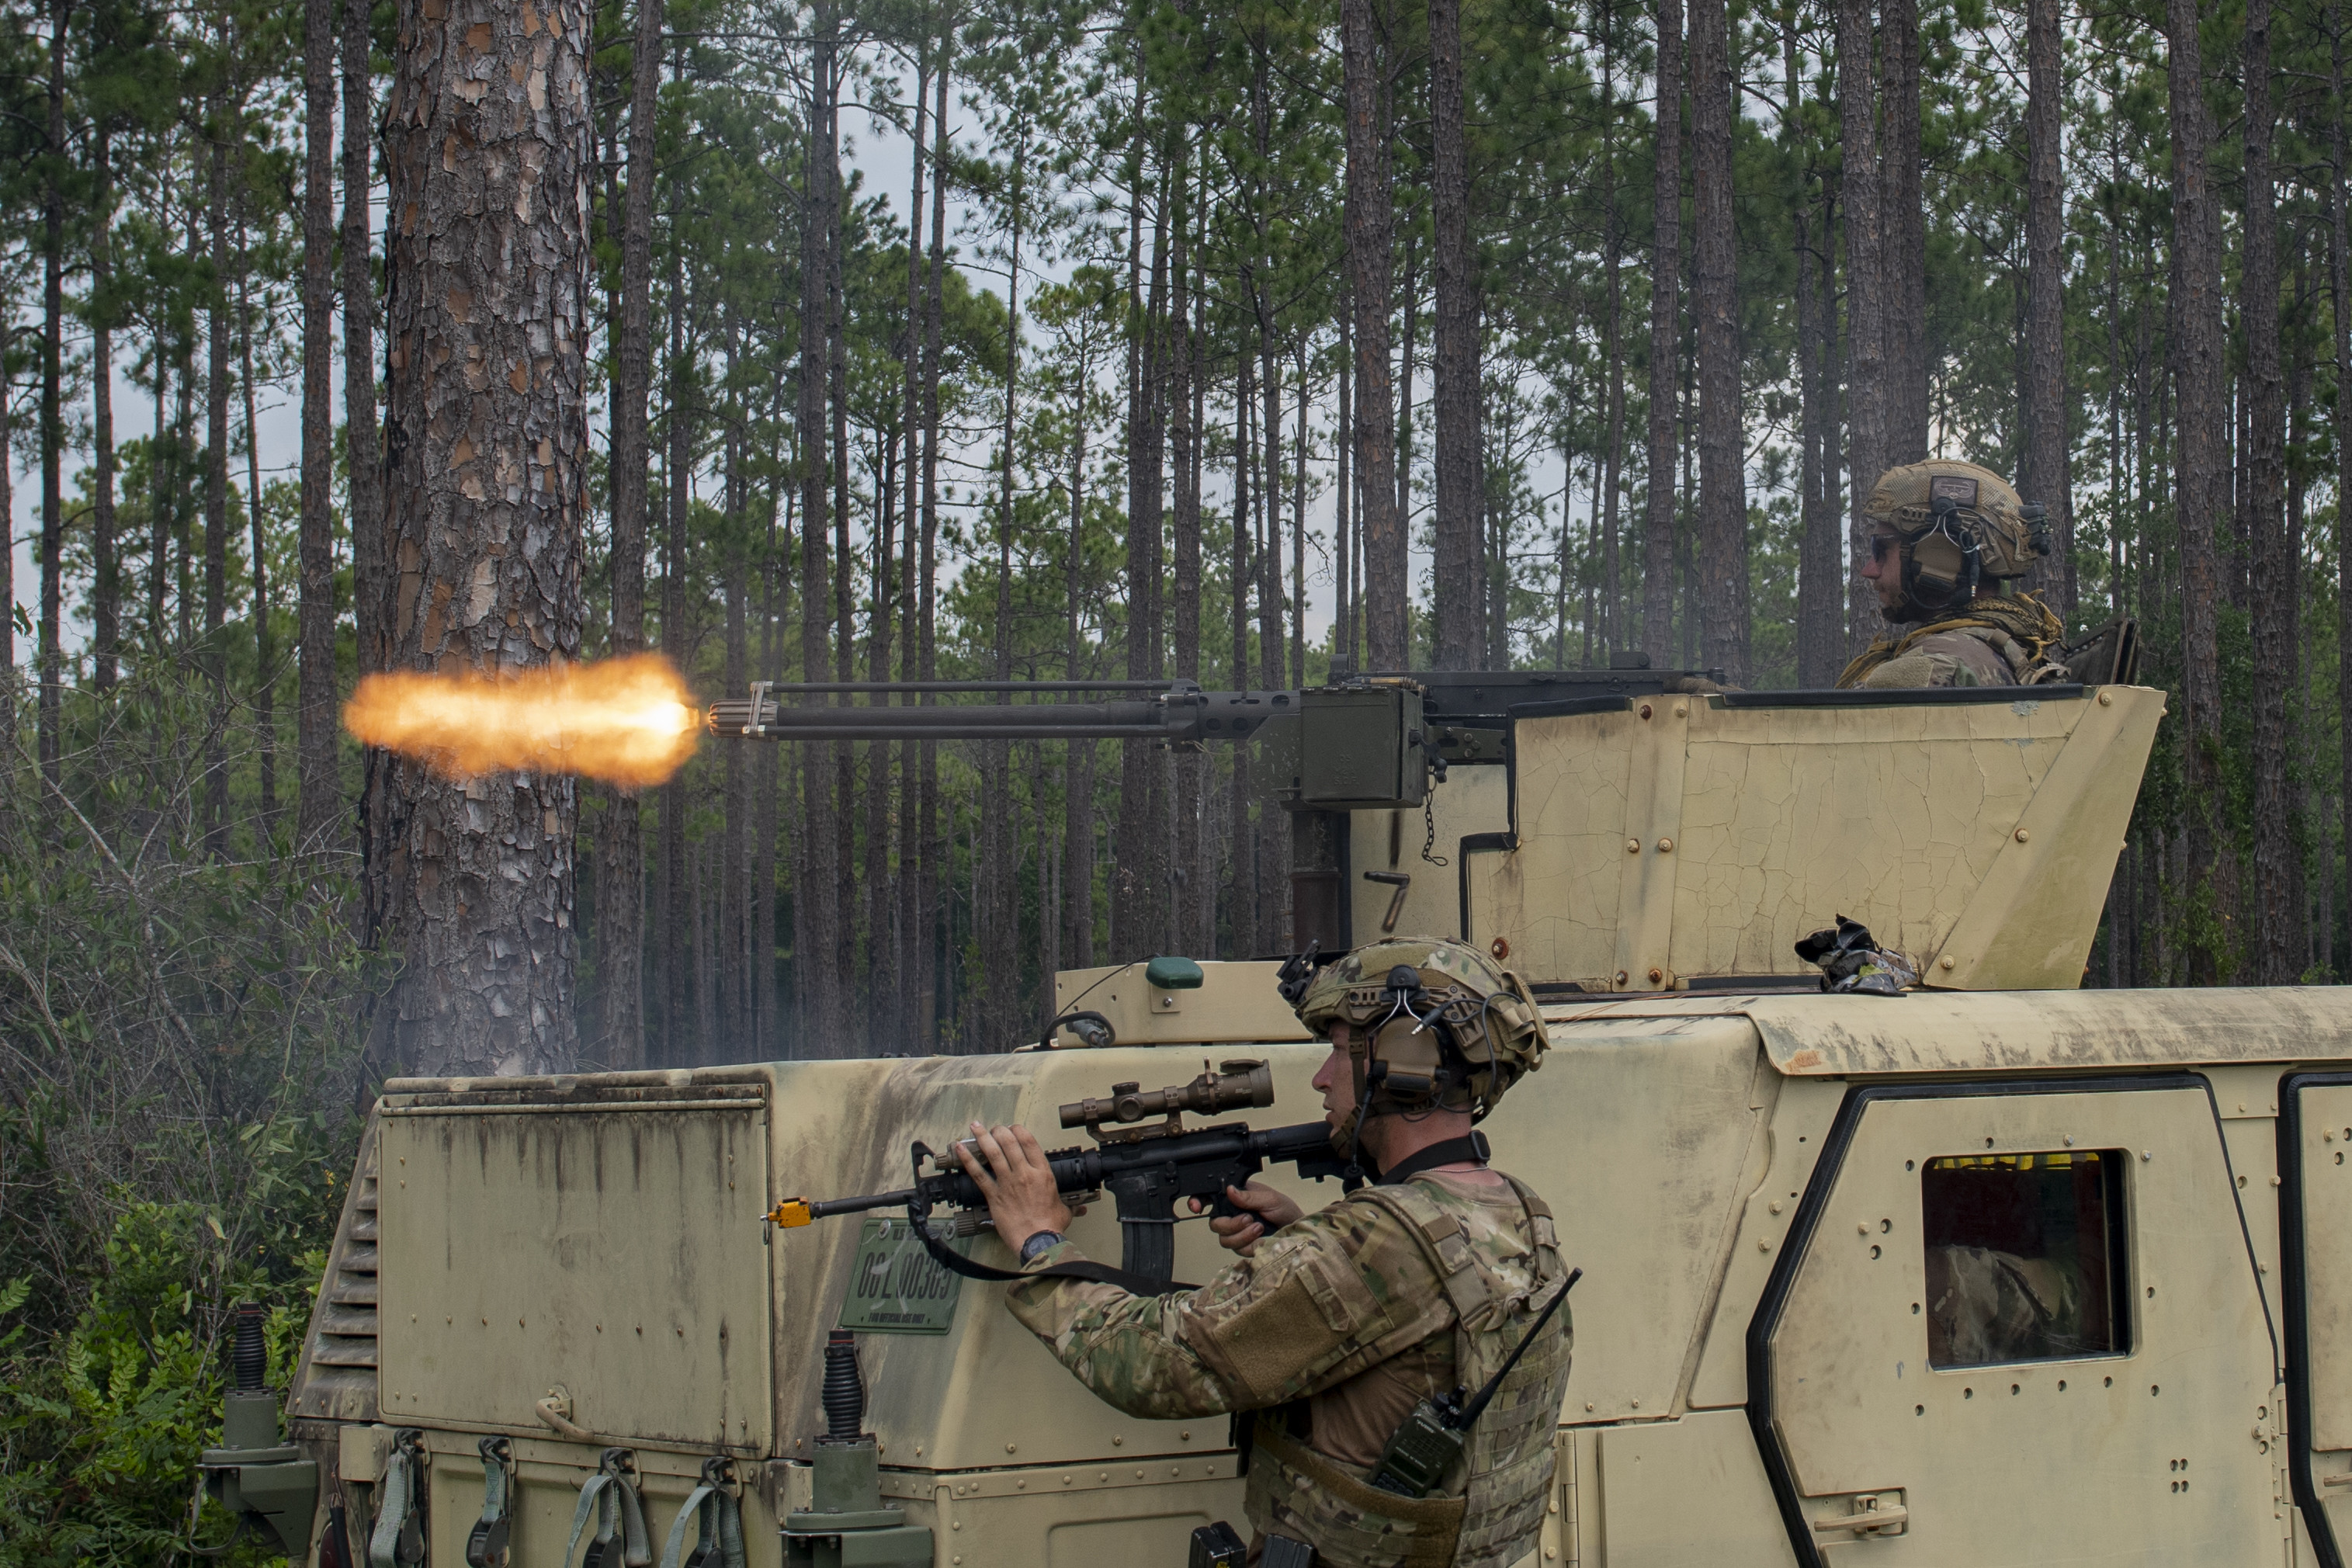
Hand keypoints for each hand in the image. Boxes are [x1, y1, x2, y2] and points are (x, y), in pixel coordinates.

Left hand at [953, 1122, 1073, 1256]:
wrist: (1038, 1241)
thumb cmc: (1050, 1227)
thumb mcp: (1064, 1210)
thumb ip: (1069, 1205)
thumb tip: (1079, 1209)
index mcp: (1042, 1173)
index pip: (1029, 1142)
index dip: (1019, 1130)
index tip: (1014, 1128)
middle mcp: (1024, 1174)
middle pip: (1009, 1143)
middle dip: (1000, 1131)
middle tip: (995, 1128)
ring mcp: (1007, 1183)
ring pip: (993, 1153)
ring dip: (983, 1137)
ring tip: (976, 1126)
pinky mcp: (994, 1195)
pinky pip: (979, 1174)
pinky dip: (968, 1160)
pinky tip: (961, 1150)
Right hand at [1190, 1181, 1302, 1256]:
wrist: (1297, 1232)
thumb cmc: (1285, 1211)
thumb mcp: (1269, 1198)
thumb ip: (1248, 1196)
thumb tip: (1230, 1190)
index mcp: (1236, 1197)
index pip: (1210, 1198)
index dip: (1198, 1202)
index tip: (1197, 1207)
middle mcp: (1233, 1214)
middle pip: (1214, 1223)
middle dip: (1230, 1223)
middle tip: (1248, 1219)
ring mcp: (1237, 1232)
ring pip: (1223, 1238)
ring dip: (1241, 1234)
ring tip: (1258, 1227)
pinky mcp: (1243, 1247)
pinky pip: (1236, 1249)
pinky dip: (1248, 1243)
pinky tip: (1260, 1237)